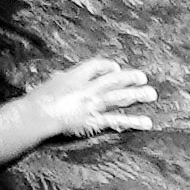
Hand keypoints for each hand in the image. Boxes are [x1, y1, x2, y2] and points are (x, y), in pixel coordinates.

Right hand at [28, 55, 154, 145]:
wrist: (37, 114)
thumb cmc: (37, 99)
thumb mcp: (49, 84)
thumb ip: (58, 80)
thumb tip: (59, 78)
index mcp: (76, 76)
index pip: (96, 66)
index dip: (107, 67)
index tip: (115, 68)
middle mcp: (88, 87)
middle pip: (113, 80)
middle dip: (129, 78)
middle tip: (143, 77)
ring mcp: (93, 104)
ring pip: (119, 97)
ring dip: (137, 95)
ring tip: (152, 95)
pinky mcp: (95, 120)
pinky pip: (117, 120)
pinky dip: (132, 121)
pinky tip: (145, 122)